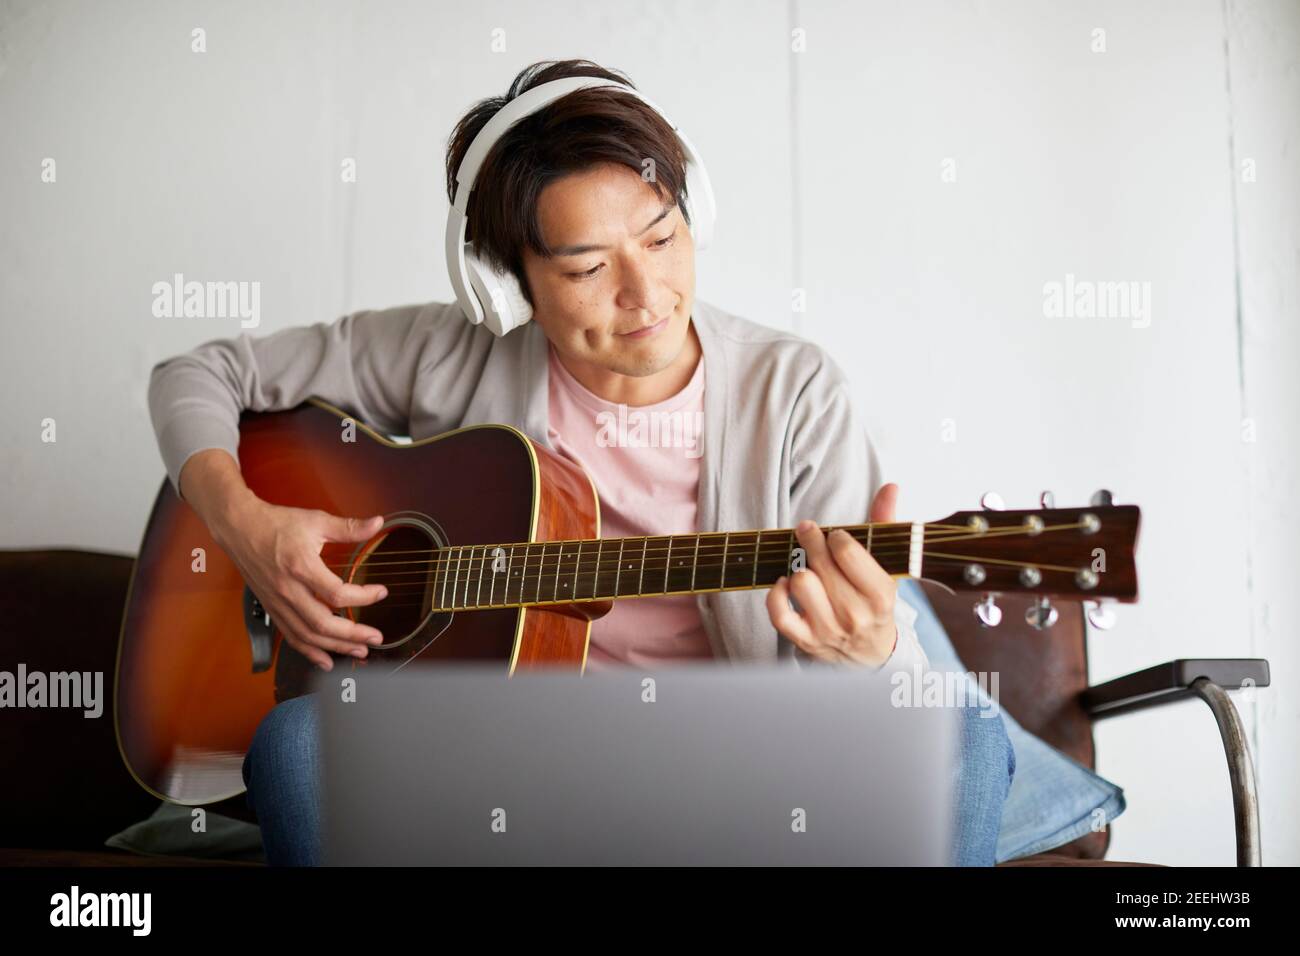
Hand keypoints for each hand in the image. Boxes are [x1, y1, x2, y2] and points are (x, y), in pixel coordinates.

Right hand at [211, 496, 389, 671]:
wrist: (239, 527)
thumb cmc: (276, 524)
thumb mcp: (316, 521)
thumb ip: (349, 527)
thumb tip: (378, 523)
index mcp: (301, 567)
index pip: (337, 594)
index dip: (364, 598)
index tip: (381, 593)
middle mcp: (288, 590)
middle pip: (322, 623)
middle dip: (352, 635)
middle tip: (375, 638)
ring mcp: (277, 602)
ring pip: (307, 635)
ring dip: (335, 647)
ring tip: (358, 650)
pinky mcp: (271, 608)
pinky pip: (290, 636)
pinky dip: (309, 651)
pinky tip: (326, 659)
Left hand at [765, 483, 900, 667]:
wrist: (871, 656)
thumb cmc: (875, 603)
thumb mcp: (887, 568)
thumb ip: (886, 525)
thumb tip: (890, 486)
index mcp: (880, 595)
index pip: (847, 551)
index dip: (836, 537)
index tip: (835, 536)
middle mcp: (855, 615)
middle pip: (820, 564)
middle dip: (811, 541)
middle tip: (807, 532)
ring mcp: (828, 630)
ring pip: (800, 584)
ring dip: (798, 570)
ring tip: (805, 567)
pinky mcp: (805, 641)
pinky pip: (779, 614)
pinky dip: (776, 595)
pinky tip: (784, 584)